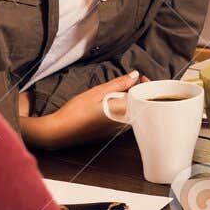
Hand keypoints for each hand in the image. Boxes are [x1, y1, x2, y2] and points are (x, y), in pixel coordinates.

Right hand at [18, 70, 144, 150]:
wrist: (60, 131)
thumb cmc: (76, 111)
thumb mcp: (97, 92)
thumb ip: (118, 84)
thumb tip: (135, 76)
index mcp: (123, 113)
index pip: (145, 100)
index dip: (148, 87)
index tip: (143, 79)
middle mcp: (124, 125)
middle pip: (140, 107)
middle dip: (140, 94)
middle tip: (134, 83)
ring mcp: (118, 131)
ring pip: (132, 114)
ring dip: (131, 102)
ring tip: (124, 91)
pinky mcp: (111, 134)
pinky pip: (124, 120)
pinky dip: (123, 110)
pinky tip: (112, 104)